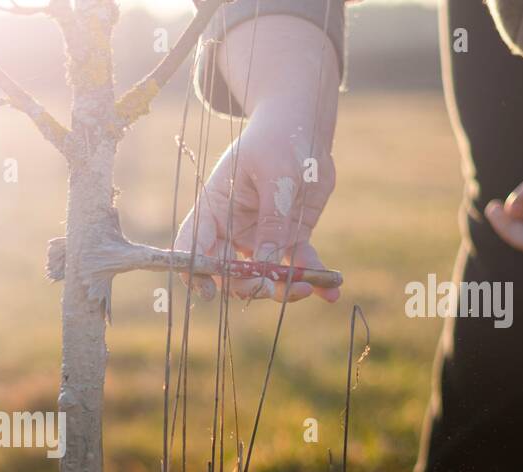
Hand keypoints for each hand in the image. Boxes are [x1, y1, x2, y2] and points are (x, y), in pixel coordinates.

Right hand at [174, 15, 340, 303]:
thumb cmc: (279, 140)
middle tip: (266, 286)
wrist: (305, 129)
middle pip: (228, 271)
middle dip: (245, 284)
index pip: (192, 247)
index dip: (193, 272)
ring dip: (281, 289)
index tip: (207, 291)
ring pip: (264, 275)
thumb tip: (267, 263)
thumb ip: (272, 218)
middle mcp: (233, 230)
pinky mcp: (290, 238)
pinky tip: (330, 291)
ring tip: (304, 289)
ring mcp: (262, 238)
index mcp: (215, 209)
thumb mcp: (277, 174)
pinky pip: (299, 265)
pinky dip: (314, 278)